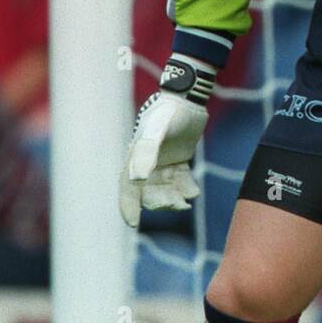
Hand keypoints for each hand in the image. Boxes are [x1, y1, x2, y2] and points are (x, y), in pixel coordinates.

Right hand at [119, 57, 213, 226]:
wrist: (188, 99)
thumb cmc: (169, 111)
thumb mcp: (158, 129)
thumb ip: (148, 151)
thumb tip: (138, 178)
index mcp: (136, 157)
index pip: (128, 187)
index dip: (128, 206)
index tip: (132, 224)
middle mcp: (147, 162)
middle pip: (149, 192)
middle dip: (161, 202)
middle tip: (177, 204)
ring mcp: (163, 162)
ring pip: (166, 189)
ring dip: (175, 198)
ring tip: (188, 200)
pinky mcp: (178, 160)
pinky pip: (180, 181)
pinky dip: (186, 189)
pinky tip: (194, 192)